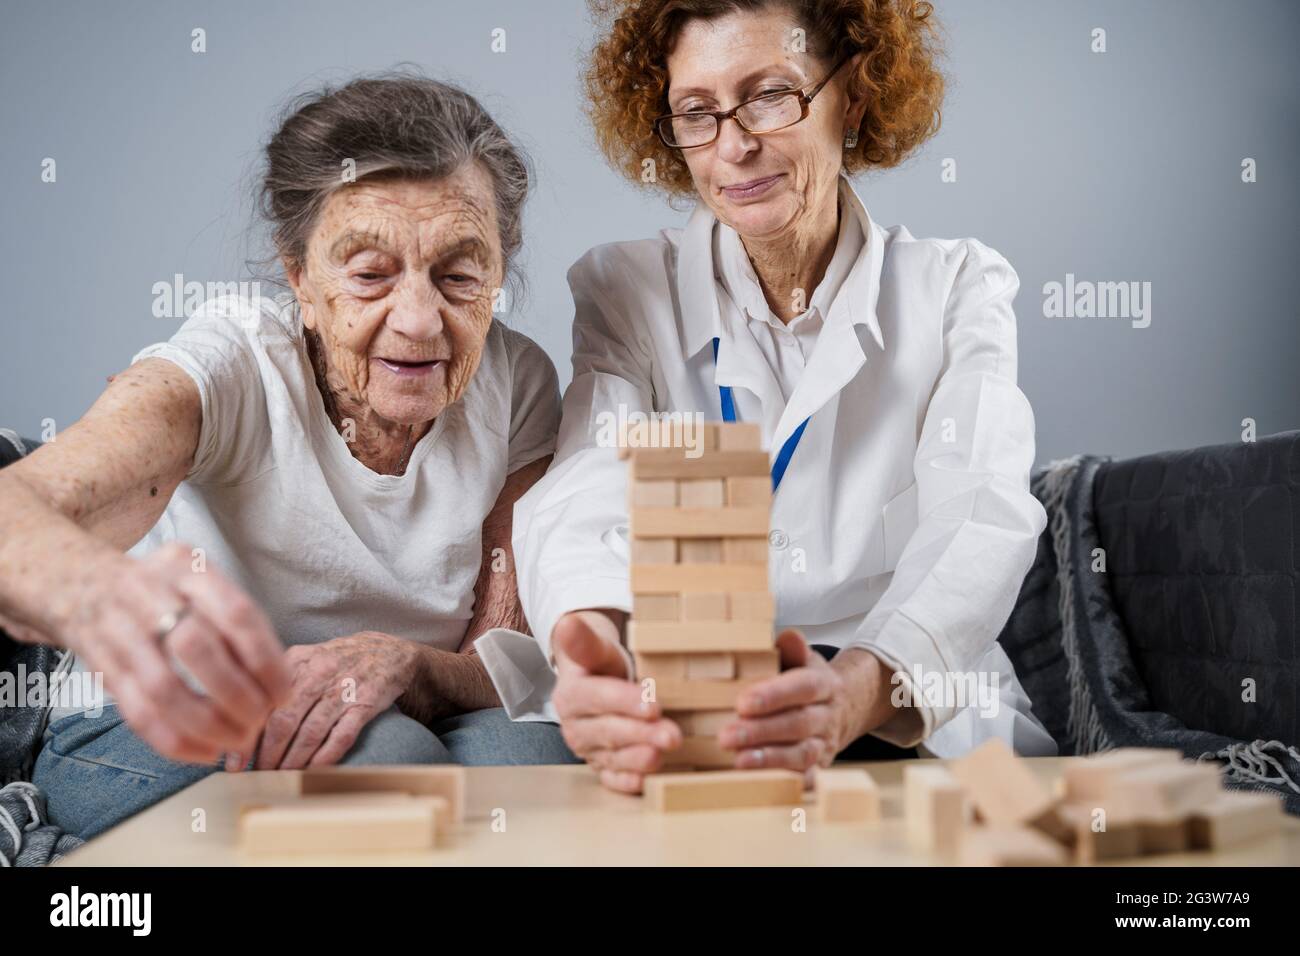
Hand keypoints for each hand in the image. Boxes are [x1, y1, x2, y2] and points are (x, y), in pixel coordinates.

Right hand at [62, 542, 289, 765]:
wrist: (81, 584)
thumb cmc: (164, 590)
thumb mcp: (199, 578)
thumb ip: (235, 618)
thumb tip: (277, 679)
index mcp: (187, 568)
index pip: (235, 614)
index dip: (266, 660)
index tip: (283, 693)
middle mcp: (148, 594)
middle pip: (195, 649)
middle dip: (237, 695)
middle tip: (261, 719)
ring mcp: (118, 632)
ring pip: (163, 688)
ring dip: (208, 724)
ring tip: (239, 740)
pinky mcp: (101, 669)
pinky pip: (137, 713)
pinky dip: (175, 740)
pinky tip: (205, 752)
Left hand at [253, 631, 415, 769]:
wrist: (386, 652)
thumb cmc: (336, 661)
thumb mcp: (305, 658)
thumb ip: (274, 681)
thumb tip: (238, 720)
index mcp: (297, 660)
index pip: (263, 701)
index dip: (246, 735)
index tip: (233, 760)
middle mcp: (319, 673)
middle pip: (284, 720)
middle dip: (266, 753)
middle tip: (256, 773)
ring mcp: (343, 689)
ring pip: (311, 732)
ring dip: (292, 760)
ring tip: (280, 777)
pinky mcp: (365, 704)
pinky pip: (341, 736)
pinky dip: (324, 757)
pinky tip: (311, 770)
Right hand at [551, 610, 681, 793]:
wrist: (598, 684)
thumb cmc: (603, 664)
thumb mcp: (597, 648)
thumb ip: (584, 640)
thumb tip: (567, 622)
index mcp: (571, 694)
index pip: (599, 698)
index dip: (625, 702)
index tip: (653, 704)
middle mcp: (575, 726)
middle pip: (609, 731)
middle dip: (641, 734)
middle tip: (672, 736)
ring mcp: (587, 750)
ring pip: (612, 757)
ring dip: (638, 759)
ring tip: (662, 756)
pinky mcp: (600, 767)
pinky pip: (611, 778)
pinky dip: (626, 782)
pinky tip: (645, 782)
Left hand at [719, 630, 877, 781]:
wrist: (845, 706)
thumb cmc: (808, 680)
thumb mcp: (804, 660)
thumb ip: (793, 650)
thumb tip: (790, 636)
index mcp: (824, 684)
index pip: (803, 687)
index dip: (774, 696)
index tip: (742, 703)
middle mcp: (828, 716)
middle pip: (798, 724)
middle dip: (761, 732)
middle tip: (726, 736)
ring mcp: (826, 744)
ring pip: (802, 755)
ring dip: (769, 760)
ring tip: (738, 761)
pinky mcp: (822, 767)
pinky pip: (809, 779)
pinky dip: (787, 783)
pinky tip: (760, 783)